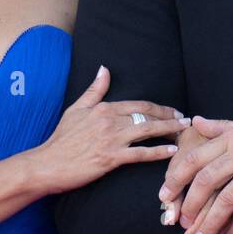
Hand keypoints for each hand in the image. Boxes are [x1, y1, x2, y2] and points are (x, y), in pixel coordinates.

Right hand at [34, 65, 188, 194]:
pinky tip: (172, 151)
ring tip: (184, 130)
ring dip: (169, 130)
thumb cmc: (61, 139)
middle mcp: (110, 121)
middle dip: (169, 116)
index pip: (138, 104)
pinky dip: (158, 152)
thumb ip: (94, 91)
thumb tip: (104, 69)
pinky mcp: (111, 158)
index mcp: (103, 108)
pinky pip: (140, 154)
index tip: (172, 111)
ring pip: (147, 131)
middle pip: (147, 115)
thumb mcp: (76, 109)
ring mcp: (111, 139)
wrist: (47, 164)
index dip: (158, 107)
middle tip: (185, 120)